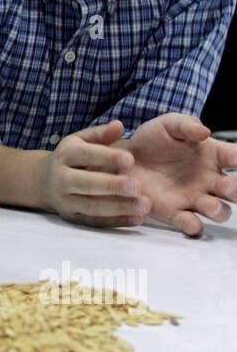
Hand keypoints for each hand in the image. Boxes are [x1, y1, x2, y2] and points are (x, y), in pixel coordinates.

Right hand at [41, 119, 152, 227]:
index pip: (85, 155)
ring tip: (144, 205)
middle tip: (137, 186)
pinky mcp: (72, 218)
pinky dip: (116, 222)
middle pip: (86, 184)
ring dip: (119, 208)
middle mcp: (62, 179)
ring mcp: (65, 201)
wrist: (42, 182)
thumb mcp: (80, 140)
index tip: (130, 158)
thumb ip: (100, 134)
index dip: (107, 157)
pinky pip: (95, 222)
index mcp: (65, 155)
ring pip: (92, 206)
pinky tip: (137, 218)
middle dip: (112, 186)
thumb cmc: (70, 158)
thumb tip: (119, 125)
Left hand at [124, 113, 236, 236]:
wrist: (125, 157)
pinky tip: (191, 224)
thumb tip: (205, 132)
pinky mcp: (173, 212)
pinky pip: (190, 224)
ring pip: (218, 211)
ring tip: (210, 204)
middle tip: (228, 185)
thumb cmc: (153, 139)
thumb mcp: (168, 125)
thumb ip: (186, 125)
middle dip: (235, 190)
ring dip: (218, 210)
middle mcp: (209, 179)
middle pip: (233, 191)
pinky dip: (193, 226)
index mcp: (213, 155)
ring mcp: (193, 198)